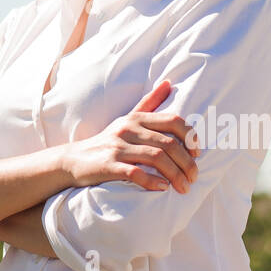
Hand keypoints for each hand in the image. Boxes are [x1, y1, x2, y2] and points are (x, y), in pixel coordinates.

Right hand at [61, 80, 200, 194]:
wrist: (73, 160)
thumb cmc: (107, 140)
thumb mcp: (127, 118)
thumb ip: (149, 102)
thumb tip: (168, 82)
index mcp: (136, 118)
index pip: (173, 121)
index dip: (190, 137)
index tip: (197, 154)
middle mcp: (128, 129)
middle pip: (168, 143)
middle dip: (187, 163)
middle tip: (194, 178)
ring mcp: (117, 147)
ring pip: (156, 158)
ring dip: (175, 175)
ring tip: (183, 187)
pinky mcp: (108, 165)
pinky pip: (135, 172)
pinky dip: (152, 181)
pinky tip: (162, 188)